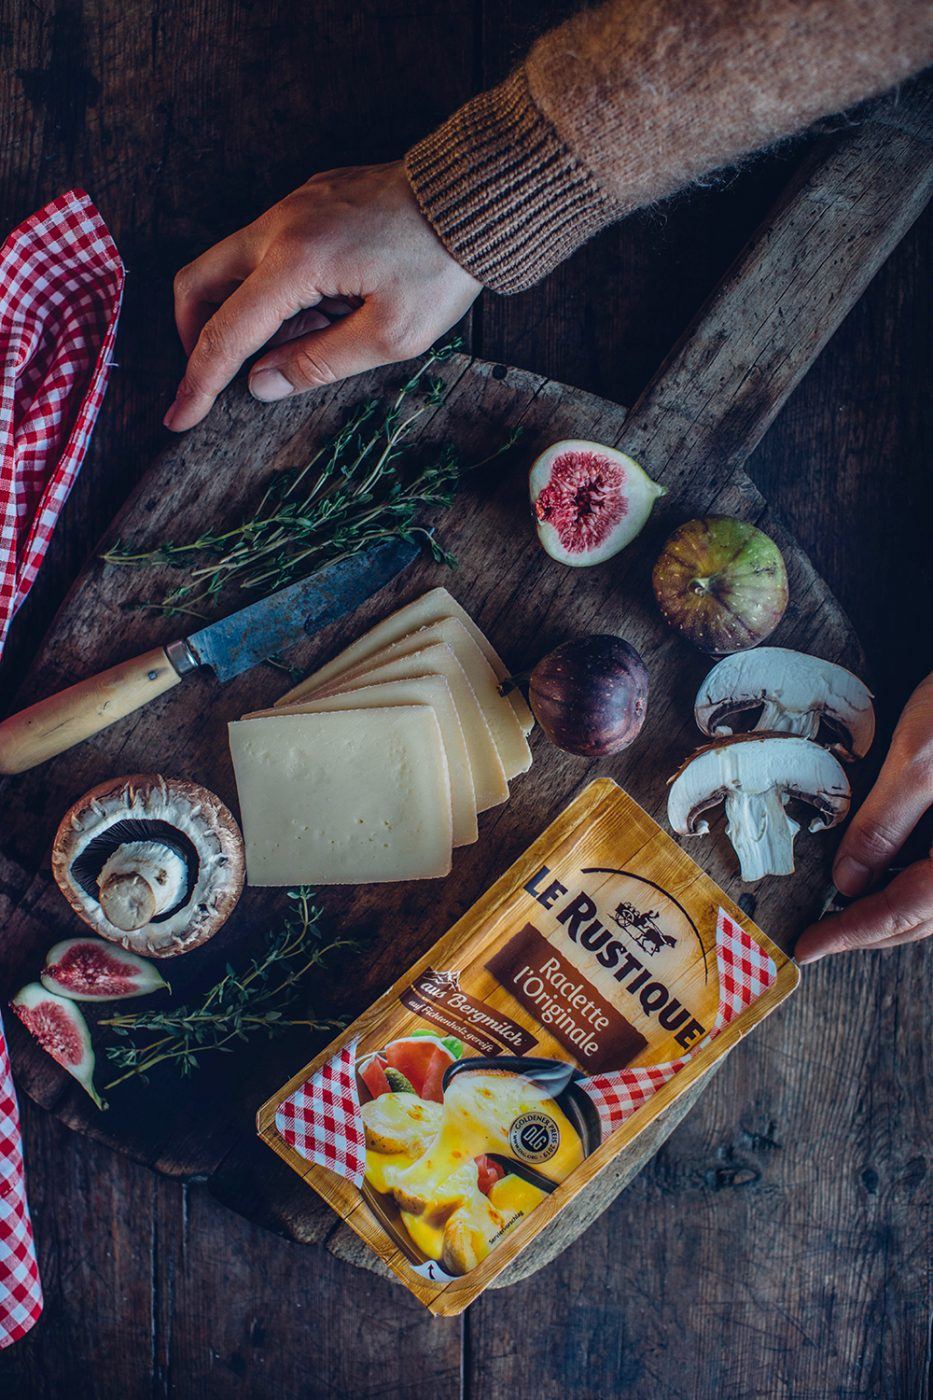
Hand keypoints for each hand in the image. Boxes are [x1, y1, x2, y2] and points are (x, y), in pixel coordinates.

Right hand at [164, 162, 480, 431]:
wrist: (477, 196)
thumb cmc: (441, 266)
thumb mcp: (390, 335)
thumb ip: (318, 362)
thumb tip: (260, 384)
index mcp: (295, 262)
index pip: (225, 333)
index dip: (199, 382)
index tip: (179, 417)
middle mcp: (281, 225)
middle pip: (200, 282)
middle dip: (195, 335)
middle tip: (217, 375)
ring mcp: (294, 206)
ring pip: (232, 263)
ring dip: (245, 312)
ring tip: (303, 342)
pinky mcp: (313, 200)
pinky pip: (269, 248)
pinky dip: (274, 287)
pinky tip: (321, 310)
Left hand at [796, 673, 932, 963]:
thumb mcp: (920, 756)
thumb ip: (882, 823)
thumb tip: (848, 880)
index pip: (903, 912)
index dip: (850, 933)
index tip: (808, 947)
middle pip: (926, 918)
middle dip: (870, 930)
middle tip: (821, 935)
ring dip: (896, 912)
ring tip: (847, 912)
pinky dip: (920, 888)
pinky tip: (892, 875)